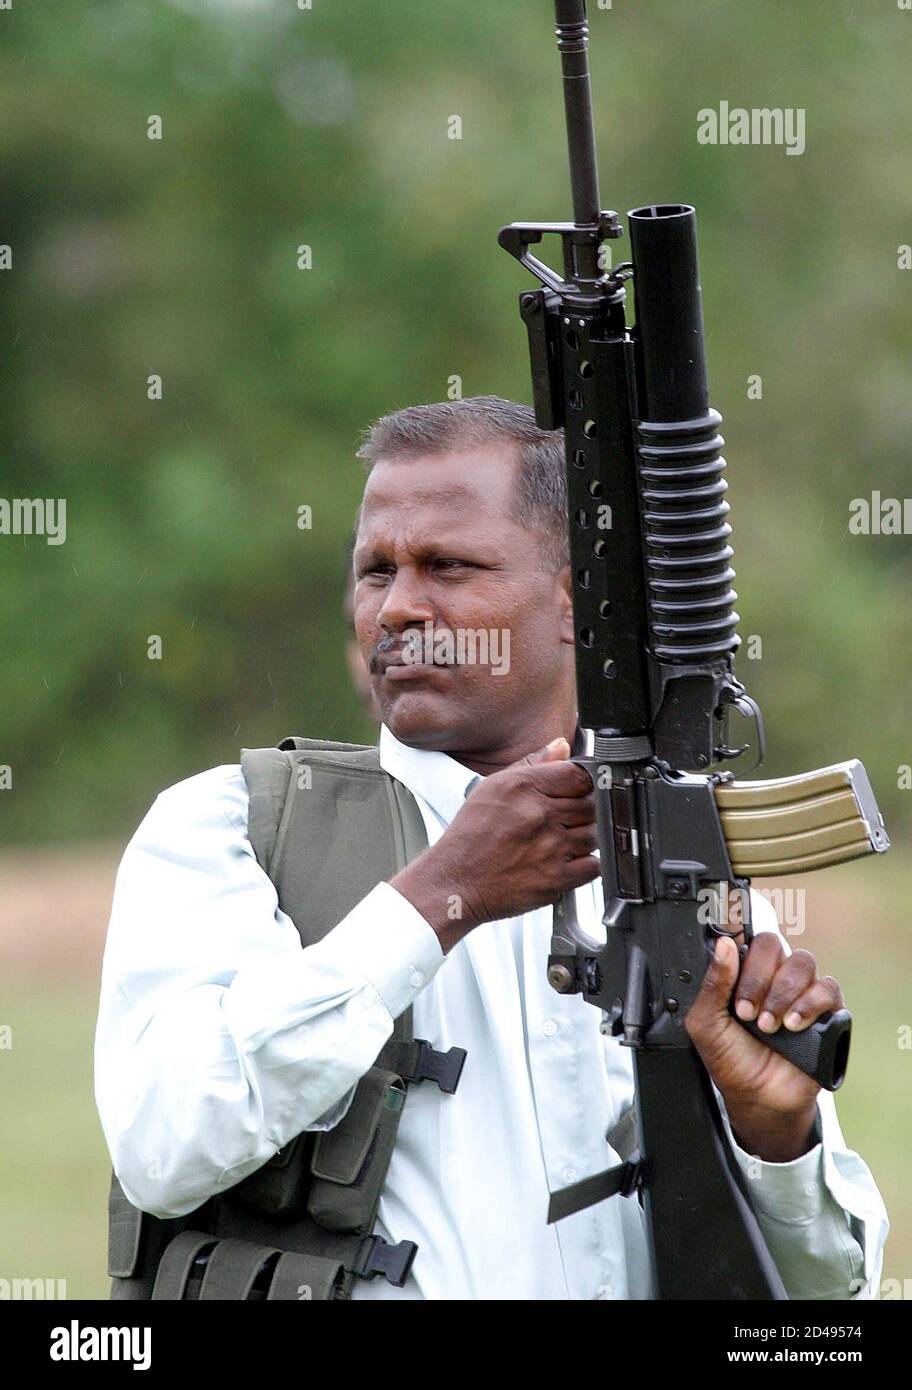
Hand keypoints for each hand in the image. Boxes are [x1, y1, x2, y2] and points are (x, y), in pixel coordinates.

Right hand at [390, 736, 598, 951]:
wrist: (456, 882)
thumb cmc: (471, 837)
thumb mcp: (493, 787)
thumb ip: (532, 764)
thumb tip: (561, 747)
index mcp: (524, 787)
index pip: (580, 774)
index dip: (583, 782)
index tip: (577, 790)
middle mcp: (539, 814)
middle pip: (591, 804)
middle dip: (583, 810)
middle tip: (564, 819)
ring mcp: (550, 848)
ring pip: (593, 834)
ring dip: (583, 837)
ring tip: (560, 841)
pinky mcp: (556, 878)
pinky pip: (593, 865)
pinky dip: (585, 864)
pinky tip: (565, 861)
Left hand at [684, 933, 842, 1161]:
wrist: (759, 1099)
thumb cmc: (732, 1060)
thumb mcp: (706, 1023)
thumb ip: (713, 984)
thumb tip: (725, 945)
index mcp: (744, 974)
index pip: (746, 938)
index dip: (740, 936)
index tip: (732, 949)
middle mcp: (773, 977)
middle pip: (773, 944)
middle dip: (758, 976)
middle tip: (746, 1011)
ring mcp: (801, 992)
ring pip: (802, 962)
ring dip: (782, 992)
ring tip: (768, 1026)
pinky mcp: (827, 1011)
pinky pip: (828, 988)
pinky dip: (809, 1004)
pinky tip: (793, 1025)